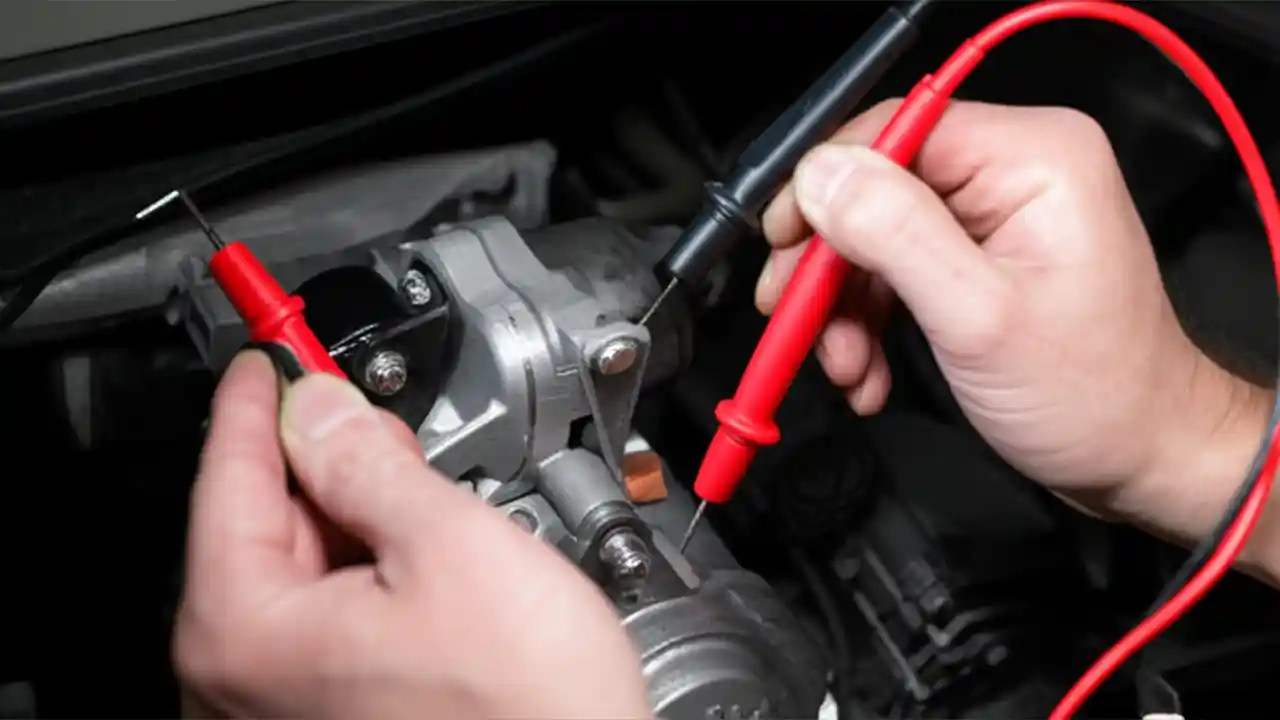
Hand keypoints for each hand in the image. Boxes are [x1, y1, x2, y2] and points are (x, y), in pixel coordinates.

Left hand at [172, 352, 649, 718]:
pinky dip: (361, 571)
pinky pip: (322, 621)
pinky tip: (413, 557)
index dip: (258, 400)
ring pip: (296, 573)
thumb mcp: (451, 545)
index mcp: (245, 633)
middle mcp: (242, 685)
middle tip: (369, 418)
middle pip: (259, 526)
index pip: (226, 478)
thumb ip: (370, 465)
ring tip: (415, 492)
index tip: (272, 356)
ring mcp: (282, 710)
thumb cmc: (526, 710)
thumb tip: (322, 411)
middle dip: (318, 459)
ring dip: (348, 516)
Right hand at [757, 100, 1276, 576]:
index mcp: (1032, 157)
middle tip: (795, 314)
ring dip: (842, 307)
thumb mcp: (979, 317)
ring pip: (870, 236)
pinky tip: (865, 369)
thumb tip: (822, 177)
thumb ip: (895, 237)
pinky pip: (890, 270)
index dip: (825, 186)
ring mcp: (991, 217)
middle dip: (828, 265)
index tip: (785, 244)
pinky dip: (866, 323)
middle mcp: (1013, 172)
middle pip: (873, 188)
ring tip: (845, 366)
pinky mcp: (974, 258)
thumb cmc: (1095, 395)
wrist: (1138, 457)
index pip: (894, 131)